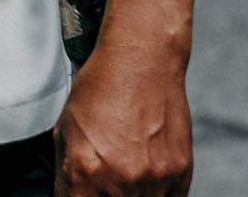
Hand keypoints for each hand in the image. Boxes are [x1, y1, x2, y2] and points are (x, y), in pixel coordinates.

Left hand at [54, 41, 193, 195]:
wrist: (142, 63)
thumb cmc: (99, 91)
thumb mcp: (65, 129)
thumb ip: (67, 172)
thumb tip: (69, 195)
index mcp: (87, 170)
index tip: (76, 193)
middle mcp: (123, 181)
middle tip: (99, 183)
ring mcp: (155, 180)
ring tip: (122, 180)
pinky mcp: (181, 174)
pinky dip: (155, 195)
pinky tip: (144, 181)